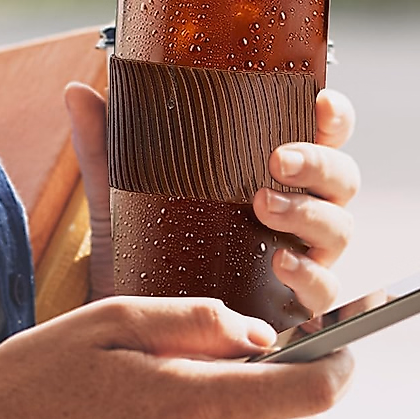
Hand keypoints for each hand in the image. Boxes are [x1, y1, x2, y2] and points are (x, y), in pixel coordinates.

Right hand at [0, 297, 353, 418]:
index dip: (338, 368)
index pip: (312, 395)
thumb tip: (263, 338)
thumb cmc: (39, 377)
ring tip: (211, 397)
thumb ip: (200, 323)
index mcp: (195, 407)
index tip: (337, 349)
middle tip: (271, 369)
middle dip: (308, 402)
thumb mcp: (114, 319)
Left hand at [66, 84, 360, 310]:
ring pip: (339, 229)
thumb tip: (78, 92)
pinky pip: (323, 290)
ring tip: (263, 204)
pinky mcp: (296, 306)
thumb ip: (106, 147)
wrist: (138, 326)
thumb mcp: (120, 198)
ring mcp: (304, 258)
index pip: (323, 135)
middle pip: (342, 179)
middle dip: (319, 164)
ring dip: (309, 213)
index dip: (333, 116)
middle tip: (278, 160)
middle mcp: (300, 213)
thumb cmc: (146, 252)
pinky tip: (279, 261)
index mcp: (276, 174)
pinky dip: (308, 274)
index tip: (318, 101)